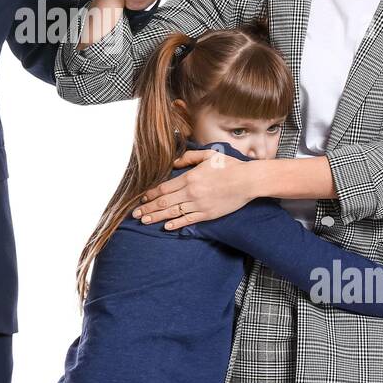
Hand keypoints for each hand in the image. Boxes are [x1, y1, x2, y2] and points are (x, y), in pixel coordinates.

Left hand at [130, 147, 259, 228]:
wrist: (247, 180)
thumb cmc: (229, 166)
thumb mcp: (207, 155)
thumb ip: (188, 157)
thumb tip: (173, 163)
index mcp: (190, 178)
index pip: (164, 187)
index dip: (151, 194)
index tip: (143, 198)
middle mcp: (191, 192)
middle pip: (164, 201)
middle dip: (148, 208)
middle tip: (136, 214)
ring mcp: (199, 204)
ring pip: (173, 212)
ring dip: (157, 217)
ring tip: (145, 221)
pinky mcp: (207, 214)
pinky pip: (188, 220)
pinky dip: (176, 224)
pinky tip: (166, 227)